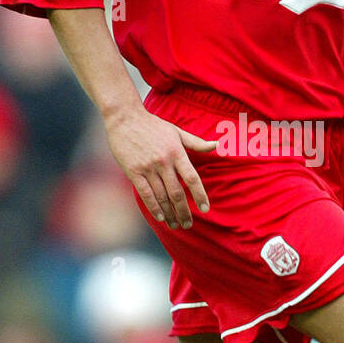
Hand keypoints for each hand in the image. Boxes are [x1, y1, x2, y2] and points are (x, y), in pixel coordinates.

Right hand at [105, 108, 215, 228]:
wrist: (125, 118)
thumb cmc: (153, 125)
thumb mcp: (177, 131)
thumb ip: (197, 142)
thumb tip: (218, 146)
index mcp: (177, 153)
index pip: (192, 178)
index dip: (200, 195)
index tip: (205, 208)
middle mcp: (164, 162)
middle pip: (177, 192)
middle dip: (184, 211)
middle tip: (189, 224)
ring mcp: (148, 168)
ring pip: (162, 196)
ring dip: (170, 213)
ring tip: (176, 224)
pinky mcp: (134, 171)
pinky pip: (145, 193)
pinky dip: (154, 207)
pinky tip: (161, 217)